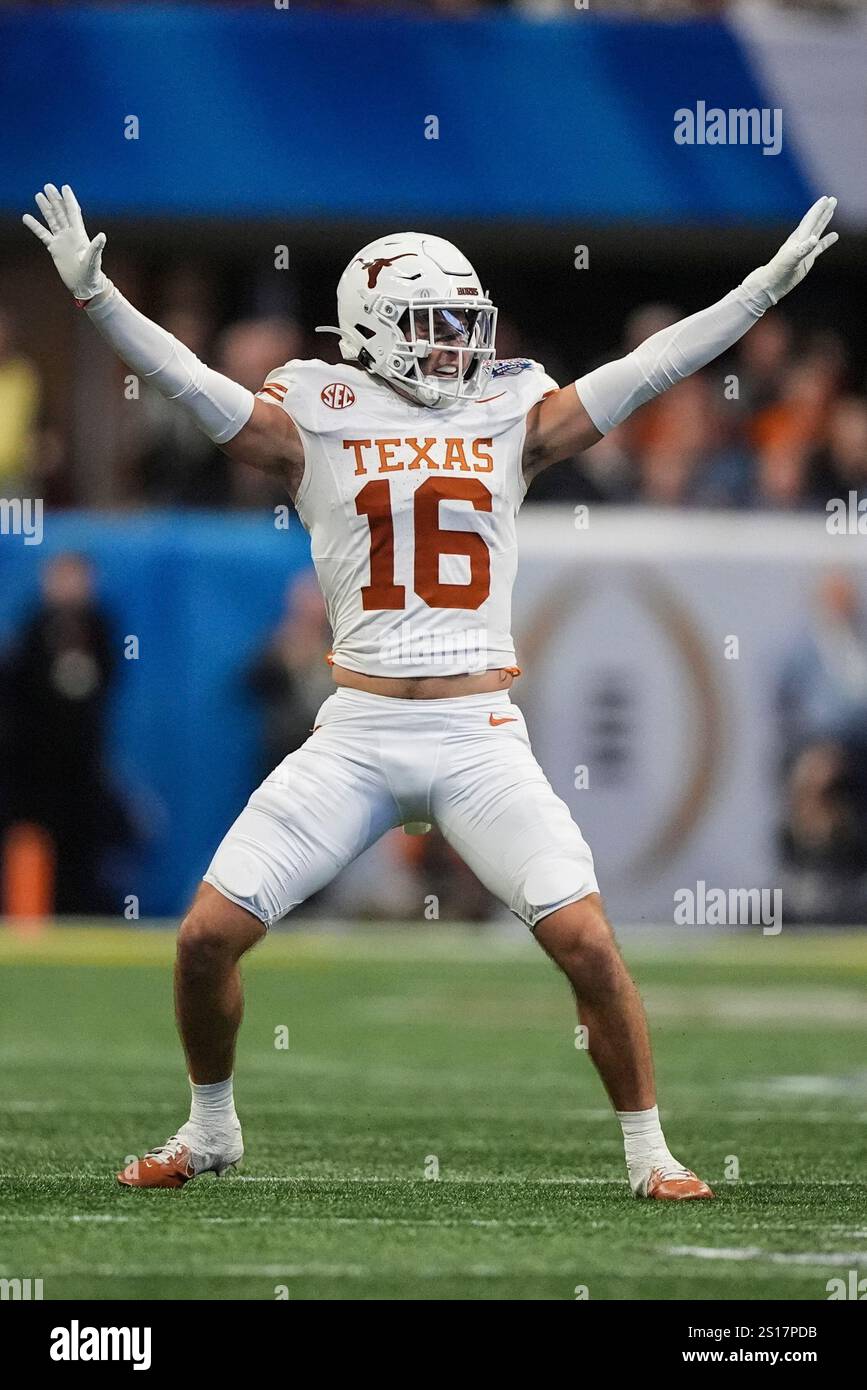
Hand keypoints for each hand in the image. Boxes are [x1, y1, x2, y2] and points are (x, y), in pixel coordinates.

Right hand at [23, 183, 108, 303]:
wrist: (84, 285)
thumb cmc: (92, 273)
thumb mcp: (94, 260)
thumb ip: (97, 247)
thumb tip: (103, 235)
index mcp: (79, 234)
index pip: (73, 212)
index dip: (69, 200)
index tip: (65, 187)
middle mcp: (70, 234)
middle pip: (61, 212)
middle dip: (55, 199)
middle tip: (48, 186)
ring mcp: (61, 240)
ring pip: (52, 220)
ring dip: (46, 208)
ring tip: (38, 195)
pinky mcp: (54, 248)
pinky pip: (43, 234)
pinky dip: (35, 226)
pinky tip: (27, 218)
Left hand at [742, 195, 837, 306]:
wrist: (772, 283)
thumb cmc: (779, 269)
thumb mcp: (791, 258)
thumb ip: (803, 248)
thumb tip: (814, 239)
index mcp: (798, 238)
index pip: (810, 220)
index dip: (819, 209)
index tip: (827, 199)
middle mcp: (802, 241)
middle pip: (815, 222)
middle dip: (824, 211)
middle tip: (833, 199)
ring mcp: (805, 249)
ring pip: (818, 231)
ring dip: (825, 221)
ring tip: (832, 210)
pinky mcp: (808, 259)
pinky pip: (820, 247)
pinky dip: (827, 241)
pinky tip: (835, 236)